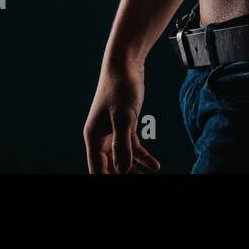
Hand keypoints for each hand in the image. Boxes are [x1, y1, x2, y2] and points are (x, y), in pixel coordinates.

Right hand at [83, 58, 160, 172]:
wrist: (125, 64)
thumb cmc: (120, 87)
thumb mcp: (124, 117)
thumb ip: (123, 145)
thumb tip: (122, 170)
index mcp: (94, 137)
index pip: (97, 169)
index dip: (107, 179)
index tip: (121, 184)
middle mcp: (101, 137)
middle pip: (110, 167)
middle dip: (122, 176)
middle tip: (140, 181)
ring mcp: (113, 132)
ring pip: (123, 158)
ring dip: (134, 169)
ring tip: (148, 177)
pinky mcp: (125, 126)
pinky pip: (132, 147)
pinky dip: (142, 156)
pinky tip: (154, 165)